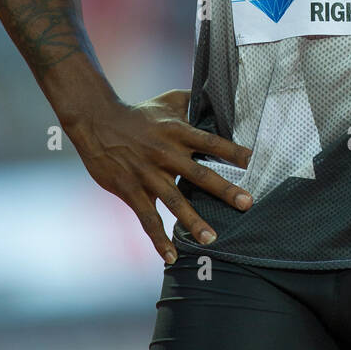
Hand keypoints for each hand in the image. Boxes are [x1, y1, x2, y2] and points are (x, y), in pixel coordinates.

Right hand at [65, 88, 252, 262]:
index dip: (232, 151)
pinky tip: (170, 256)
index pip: (210, 142)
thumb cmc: (139, 113)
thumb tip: (217, 93)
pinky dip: (158, 238)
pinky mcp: (130, 190)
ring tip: (212, 239)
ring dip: (193, 221)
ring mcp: (148, 174)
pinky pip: (147, 218)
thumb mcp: (168, 101)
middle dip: (224, 190)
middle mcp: (166, 154)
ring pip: (174, 201)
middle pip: (199, 174)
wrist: (98, 122)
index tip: (253, 160)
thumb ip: (193, 100)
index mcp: (178, 132)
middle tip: (247, 204)